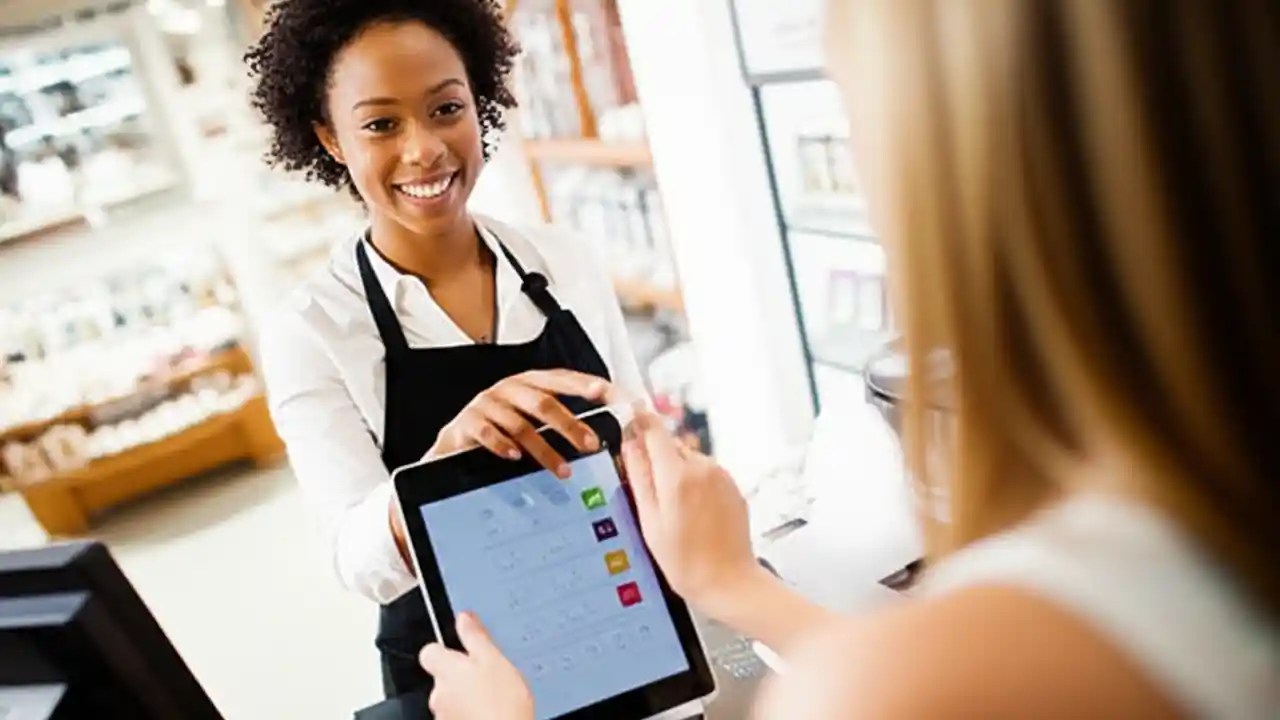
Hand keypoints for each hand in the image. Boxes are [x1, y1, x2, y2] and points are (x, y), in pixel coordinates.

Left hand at [419, 613, 532, 719]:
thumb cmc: (501, 703)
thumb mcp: (494, 659)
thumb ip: (475, 636)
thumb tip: (464, 618)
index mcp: (445, 669)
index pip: (430, 651)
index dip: (445, 649)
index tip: (463, 650)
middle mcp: (437, 693)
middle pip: (442, 676)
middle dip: (461, 676)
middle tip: (486, 677)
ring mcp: (443, 715)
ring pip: (450, 698)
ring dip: (465, 696)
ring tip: (492, 698)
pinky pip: (457, 715)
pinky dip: (469, 713)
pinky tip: (489, 712)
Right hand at [428, 369, 611, 477]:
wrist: (458, 439)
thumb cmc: (502, 428)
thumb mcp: (530, 418)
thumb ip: (558, 420)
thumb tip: (596, 437)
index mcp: (529, 383)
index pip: (559, 378)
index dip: (581, 384)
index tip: (603, 392)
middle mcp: (509, 389)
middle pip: (543, 404)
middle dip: (570, 426)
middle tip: (590, 445)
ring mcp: (487, 404)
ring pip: (520, 425)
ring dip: (545, 450)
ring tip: (563, 470)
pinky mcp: (467, 422)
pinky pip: (487, 433)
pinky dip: (503, 446)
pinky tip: (516, 458)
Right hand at [622, 411, 762, 618]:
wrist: (729, 582)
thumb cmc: (687, 561)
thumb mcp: (649, 520)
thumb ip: (639, 477)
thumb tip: (630, 444)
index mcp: (677, 475)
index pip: (653, 426)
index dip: (636, 416)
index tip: (624, 411)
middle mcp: (703, 467)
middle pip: (669, 444)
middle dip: (656, 459)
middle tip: (649, 494)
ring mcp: (721, 475)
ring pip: (687, 459)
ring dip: (676, 474)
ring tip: (675, 513)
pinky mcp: (732, 486)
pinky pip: (705, 473)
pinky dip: (694, 485)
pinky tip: (693, 515)